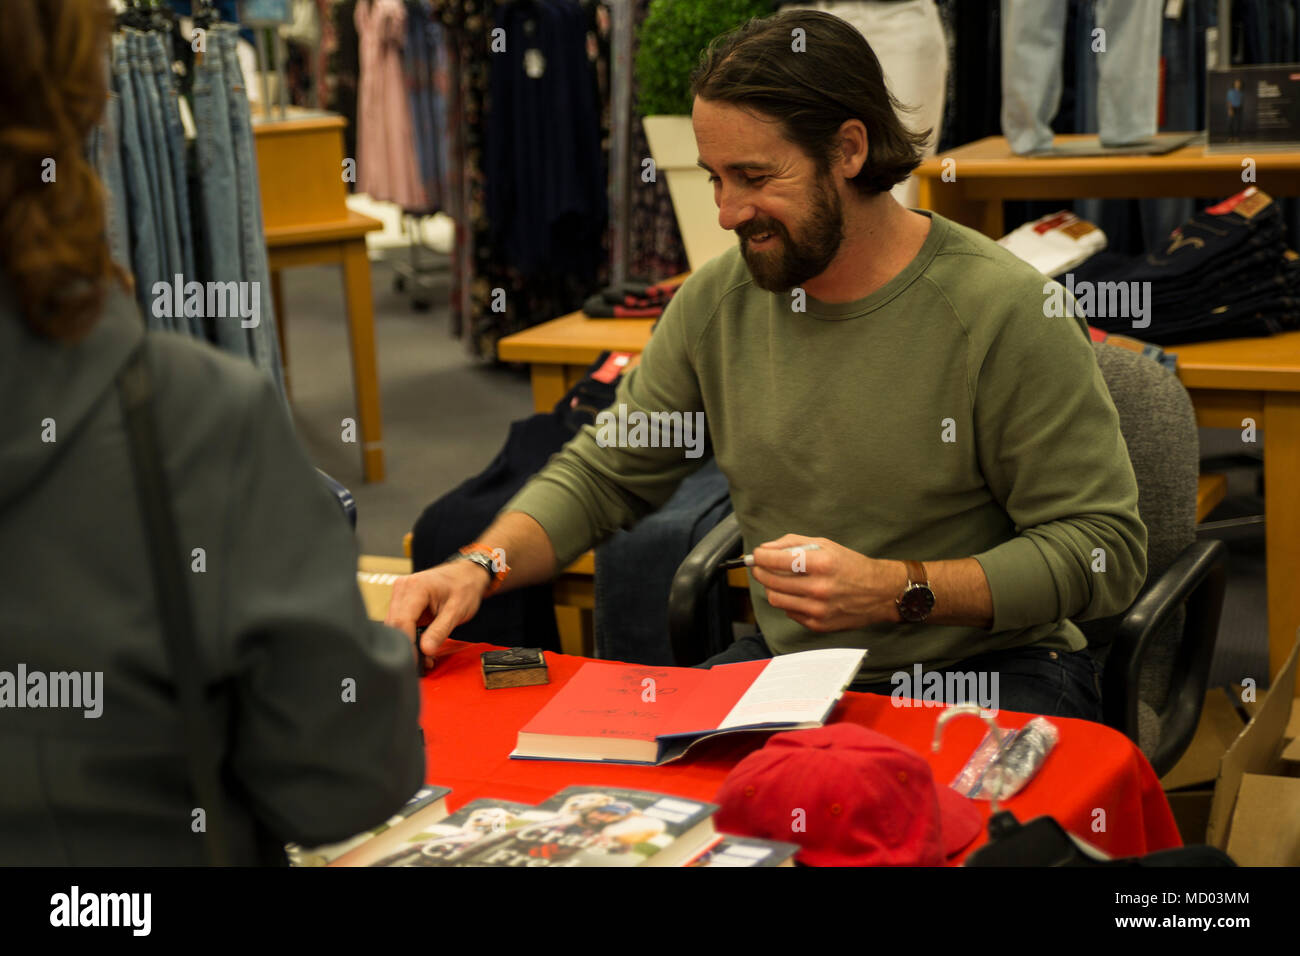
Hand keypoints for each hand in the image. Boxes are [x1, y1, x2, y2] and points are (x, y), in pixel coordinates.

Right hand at [385, 561, 489, 668]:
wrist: (467, 575)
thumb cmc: (464, 587)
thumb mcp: (457, 611)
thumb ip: (440, 631)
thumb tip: (425, 650)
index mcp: (415, 587)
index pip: (402, 621)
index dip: (407, 645)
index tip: (417, 662)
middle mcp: (402, 588)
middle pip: (395, 625)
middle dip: (408, 646)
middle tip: (425, 663)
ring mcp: (400, 594)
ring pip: (395, 626)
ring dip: (408, 643)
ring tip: (427, 657)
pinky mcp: (402, 602)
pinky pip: (400, 623)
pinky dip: (409, 636)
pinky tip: (423, 646)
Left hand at [748, 534, 905, 631]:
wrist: (880, 593)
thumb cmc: (850, 565)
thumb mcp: (825, 544)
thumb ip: (792, 543)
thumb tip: (764, 549)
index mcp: (822, 564)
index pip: (776, 560)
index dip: (760, 557)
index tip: (756, 555)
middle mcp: (819, 588)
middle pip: (771, 582)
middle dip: (760, 572)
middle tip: (761, 567)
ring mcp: (818, 610)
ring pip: (776, 599)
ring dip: (771, 588)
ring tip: (778, 580)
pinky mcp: (818, 625)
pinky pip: (789, 612)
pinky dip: (788, 601)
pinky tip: (798, 594)